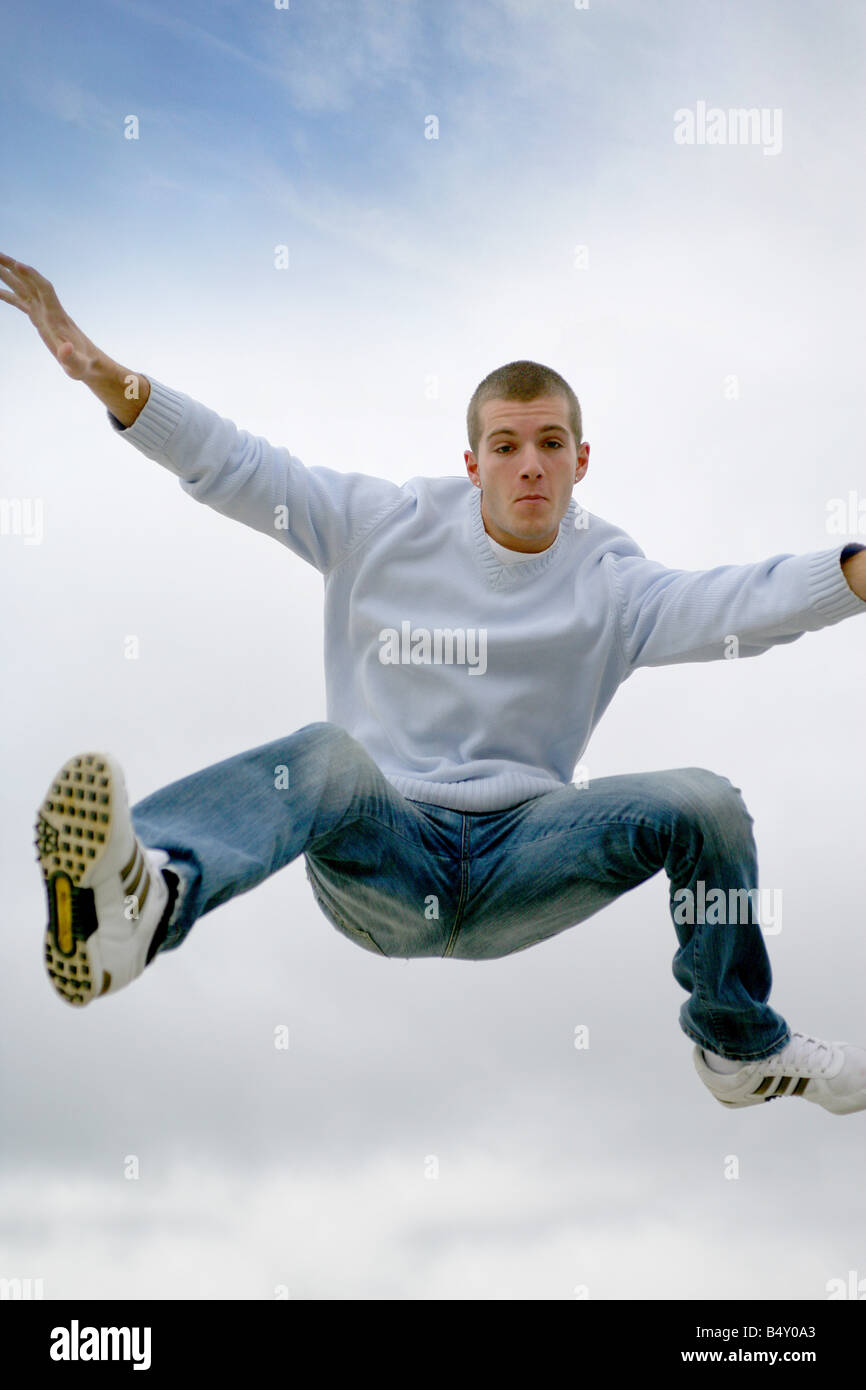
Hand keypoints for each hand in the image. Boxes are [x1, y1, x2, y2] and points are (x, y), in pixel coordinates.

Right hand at [0, 252, 101, 380]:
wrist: (89, 363)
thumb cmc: (84, 365)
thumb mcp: (78, 365)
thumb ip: (71, 358)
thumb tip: (66, 350)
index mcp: (57, 315)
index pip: (44, 289)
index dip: (32, 276)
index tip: (17, 264)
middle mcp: (49, 309)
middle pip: (30, 282)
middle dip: (13, 267)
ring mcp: (43, 312)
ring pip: (23, 288)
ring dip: (8, 275)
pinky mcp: (39, 319)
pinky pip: (21, 302)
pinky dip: (8, 295)